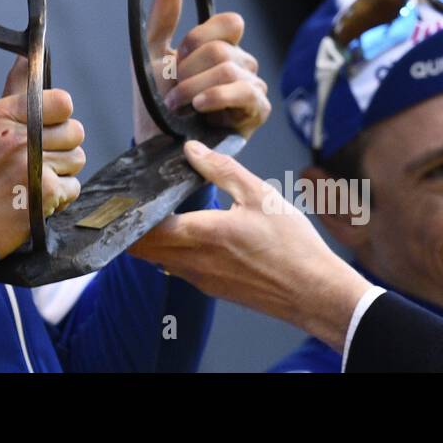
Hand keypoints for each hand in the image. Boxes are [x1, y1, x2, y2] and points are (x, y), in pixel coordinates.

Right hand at [0, 54, 85, 258]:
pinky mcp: (44, 192)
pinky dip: (59, 198)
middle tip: (36, 162)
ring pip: (78, 160)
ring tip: (32, 181)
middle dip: (61, 149)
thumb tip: (26, 57)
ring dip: (61, 174)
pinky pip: (74, 188)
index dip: (59, 118)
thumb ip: (15, 95)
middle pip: (76, 131)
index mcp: (1, 114)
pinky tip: (34, 200)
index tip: (45, 130)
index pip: (62, 101)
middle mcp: (16, 136)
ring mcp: (31, 164)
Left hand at [128, 142, 372, 351]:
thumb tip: (191, 149)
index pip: (146, 228)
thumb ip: (221, 169)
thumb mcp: (259, 195)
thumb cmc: (292, 244)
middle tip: (135, 205)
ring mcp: (202, 280)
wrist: (314, 293)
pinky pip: (180, 270)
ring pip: (160, 260)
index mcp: (202, 233)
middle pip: (145, 248)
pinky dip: (172, 254)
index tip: (127, 197)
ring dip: (152, 242)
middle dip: (135, 228)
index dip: (132, 214)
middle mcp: (194, 261)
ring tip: (158, 217)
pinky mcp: (214, 290)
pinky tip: (189, 237)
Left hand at [131, 0, 270, 143]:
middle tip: (173, 92)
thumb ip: (161, 20)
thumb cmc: (155, 101)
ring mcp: (252, 86)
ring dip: (194, 88)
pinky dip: (216, 97)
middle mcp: (242, 64)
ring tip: (180, 106)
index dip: (199, 38)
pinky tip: (199, 108)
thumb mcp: (150, 56)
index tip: (178, 58)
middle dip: (188, 71)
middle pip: (222, 49)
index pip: (231, 23)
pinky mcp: (257, 110)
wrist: (156, 142)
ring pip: (228, 69)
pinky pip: (246, 92)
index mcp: (222, 47)